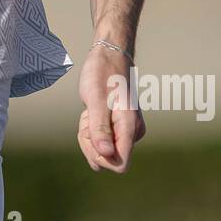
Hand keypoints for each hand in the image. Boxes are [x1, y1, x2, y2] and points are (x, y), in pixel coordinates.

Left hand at [77, 44, 144, 173]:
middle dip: (91, 144)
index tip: (91, 134)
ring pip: (103, 151)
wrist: (109, 56)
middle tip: (88, 117)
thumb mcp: (96, 100)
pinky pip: (102, 141)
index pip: (119, 164)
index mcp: (130, 128)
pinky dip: (92, 130)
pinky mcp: (120, 129)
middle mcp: (133, 133)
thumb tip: (106, 154)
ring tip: (90, 112)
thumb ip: (100, 128)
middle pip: (108, 159)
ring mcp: (127, 132)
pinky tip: (92, 112)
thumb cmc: (102, 74)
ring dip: (90, 135)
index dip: (100, 156)